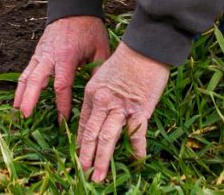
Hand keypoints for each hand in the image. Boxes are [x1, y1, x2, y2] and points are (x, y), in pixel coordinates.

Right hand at [13, 15, 109, 120]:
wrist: (73, 8)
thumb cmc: (89, 30)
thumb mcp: (100, 49)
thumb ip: (99, 71)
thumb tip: (99, 95)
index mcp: (66, 57)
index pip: (61, 85)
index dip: (62, 105)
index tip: (63, 122)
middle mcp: (49, 56)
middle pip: (35, 81)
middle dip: (30, 100)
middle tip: (26, 117)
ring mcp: (40, 54)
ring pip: (26, 76)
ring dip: (21, 94)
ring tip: (17, 112)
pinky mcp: (36, 54)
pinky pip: (26, 71)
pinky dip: (21, 86)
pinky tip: (18, 99)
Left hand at [77, 42, 169, 178]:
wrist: (145, 48)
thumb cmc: (126, 60)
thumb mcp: (103, 76)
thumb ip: (99, 96)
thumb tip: (99, 115)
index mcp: (92, 93)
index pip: (84, 123)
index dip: (81, 142)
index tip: (78, 157)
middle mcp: (103, 101)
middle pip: (92, 134)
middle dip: (87, 157)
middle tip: (84, 174)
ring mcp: (121, 106)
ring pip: (108, 137)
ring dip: (103, 160)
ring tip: (98, 176)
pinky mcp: (140, 109)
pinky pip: (136, 134)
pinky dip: (137, 149)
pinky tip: (137, 161)